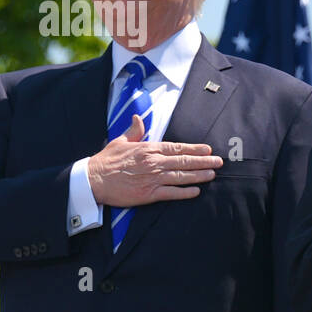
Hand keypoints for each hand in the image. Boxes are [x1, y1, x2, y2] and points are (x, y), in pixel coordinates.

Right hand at [86, 114, 222, 206]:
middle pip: (184, 161)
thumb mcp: (121, 141)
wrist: (93, 180)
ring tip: (213, 174)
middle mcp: (153, 163)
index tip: (208, 149)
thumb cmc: (106, 161)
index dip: (194, 149)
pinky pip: (171, 193)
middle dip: (204, 161)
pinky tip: (196, 191)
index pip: (177, 148)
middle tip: (218, 161)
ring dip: (199, 175)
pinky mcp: (148, 194)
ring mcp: (152, 179)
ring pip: (181, 176)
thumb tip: (140, 118)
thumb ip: (134, 131)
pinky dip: (185, 192)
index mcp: (148, 149)